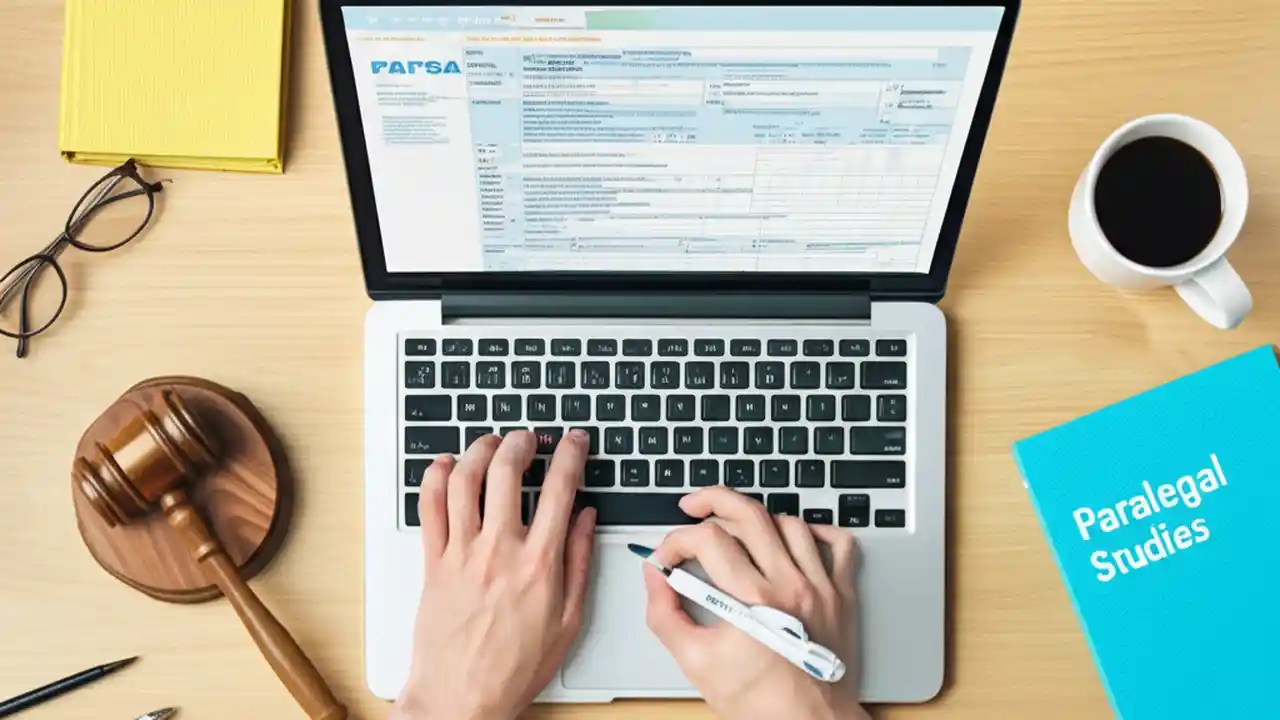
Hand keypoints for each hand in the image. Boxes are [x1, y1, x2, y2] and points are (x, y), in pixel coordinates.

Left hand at [392, 430, 596, 719]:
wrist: (461, 699)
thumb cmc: (515, 668)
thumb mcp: (569, 620)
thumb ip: (579, 562)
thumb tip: (585, 518)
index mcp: (539, 563)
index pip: (559, 489)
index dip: (569, 455)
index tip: (573, 441)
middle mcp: (499, 550)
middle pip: (507, 472)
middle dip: (521, 442)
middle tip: (528, 438)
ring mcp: (461, 554)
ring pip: (465, 480)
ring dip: (480, 450)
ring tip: (492, 443)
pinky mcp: (433, 563)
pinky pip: (429, 508)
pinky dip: (436, 478)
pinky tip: (447, 466)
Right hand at [644, 487, 867, 719]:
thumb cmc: (760, 702)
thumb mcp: (696, 663)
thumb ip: (665, 615)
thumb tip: (654, 577)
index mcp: (752, 600)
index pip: (707, 540)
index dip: (677, 540)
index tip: (667, 557)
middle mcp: (789, 583)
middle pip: (748, 513)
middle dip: (711, 500)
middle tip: (692, 505)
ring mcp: (820, 585)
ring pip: (788, 522)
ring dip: (757, 519)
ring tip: (736, 529)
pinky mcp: (841, 595)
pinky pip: (839, 544)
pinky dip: (817, 531)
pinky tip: (796, 536)